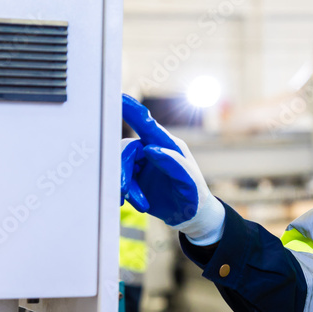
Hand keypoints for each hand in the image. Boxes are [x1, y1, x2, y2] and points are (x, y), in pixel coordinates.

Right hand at [121, 94, 224, 243]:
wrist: (190, 215)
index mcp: (169, 145)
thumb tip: (151, 148)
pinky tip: (139, 204)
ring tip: (142, 204)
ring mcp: (142, 162)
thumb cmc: (194, 195)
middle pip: (126, 150)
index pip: (147, 124)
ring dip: (127, 187)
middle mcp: (153, 149)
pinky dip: (127, 193)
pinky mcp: (135, 176)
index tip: (118, 96)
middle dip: (122, 171)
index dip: (132, 110)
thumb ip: (173, 164)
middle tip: (124, 192)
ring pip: (121, 166)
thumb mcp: (188, 182)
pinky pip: (121, 179)